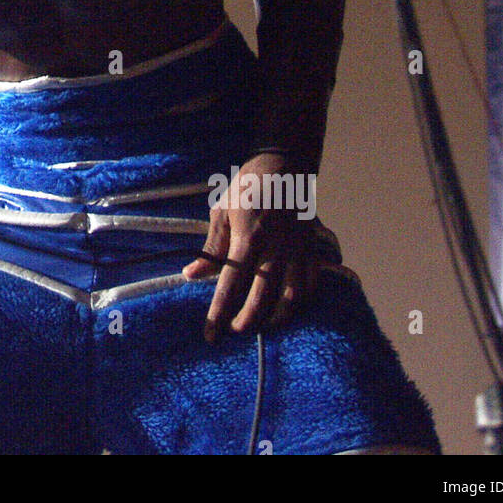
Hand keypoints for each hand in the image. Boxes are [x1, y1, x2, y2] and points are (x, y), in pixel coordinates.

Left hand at [181, 153, 326, 341]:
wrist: (285, 166)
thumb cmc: (247, 187)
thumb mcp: (221, 211)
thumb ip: (210, 248)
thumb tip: (190, 276)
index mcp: (248, 237)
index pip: (231, 284)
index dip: (220, 313)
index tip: (211, 336)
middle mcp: (276, 247)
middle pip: (263, 298)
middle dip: (248, 321)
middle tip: (234, 331)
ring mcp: (298, 250)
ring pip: (292, 298)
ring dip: (276, 318)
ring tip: (260, 326)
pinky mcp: (313, 249)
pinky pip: (311, 285)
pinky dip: (300, 303)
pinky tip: (287, 310)